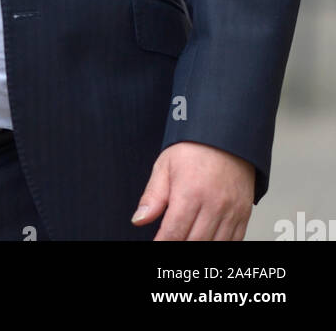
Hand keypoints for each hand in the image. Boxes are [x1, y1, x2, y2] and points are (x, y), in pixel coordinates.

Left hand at [132, 141, 253, 240]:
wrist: (226, 136)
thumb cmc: (194, 149)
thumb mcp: (165, 166)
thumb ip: (153, 196)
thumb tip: (139, 219)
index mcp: (190, 192)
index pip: (174, 232)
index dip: (162, 243)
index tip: (157, 244)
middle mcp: (213, 205)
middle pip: (194, 242)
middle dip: (179, 246)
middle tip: (171, 241)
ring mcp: (231, 211)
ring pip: (214, 245)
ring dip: (199, 247)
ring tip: (187, 240)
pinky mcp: (243, 214)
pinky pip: (233, 241)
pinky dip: (219, 245)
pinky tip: (207, 240)